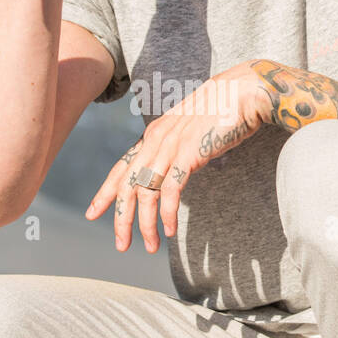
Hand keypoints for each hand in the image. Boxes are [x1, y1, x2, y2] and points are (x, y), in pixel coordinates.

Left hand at [84, 64, 263, 251]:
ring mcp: (170, 146)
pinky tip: (170, 230)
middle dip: (121, 218)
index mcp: (153, 135)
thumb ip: (179, 149)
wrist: (244, 91)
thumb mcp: (191, 131)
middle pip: (127, 185)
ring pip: (145, 192)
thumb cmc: (223, 111)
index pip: (121, 168)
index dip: (105, 192)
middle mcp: (155, 140)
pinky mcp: (188, 153)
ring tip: (150, 246)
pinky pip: (170, 191)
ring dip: (145, 224)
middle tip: (121, 245)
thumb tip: (177, 169)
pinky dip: (167, 214)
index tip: (92, 213)